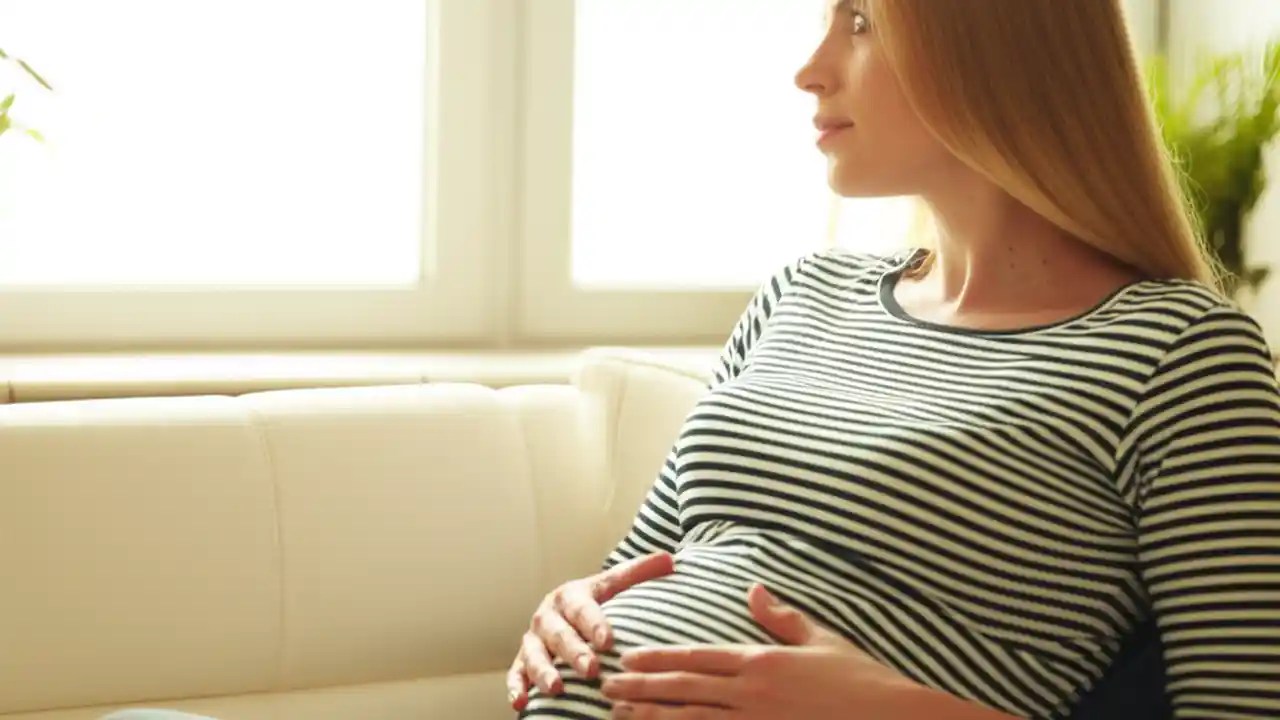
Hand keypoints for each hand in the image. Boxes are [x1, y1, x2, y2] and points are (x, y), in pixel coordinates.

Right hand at [507, 551, 676, 711]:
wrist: (560, 610)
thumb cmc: (592, 601)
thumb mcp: (611, 585)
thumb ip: (637, 574)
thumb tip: (671, 560)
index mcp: (570, 595)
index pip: (583, 609)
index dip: (594, 624)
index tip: (608, 640)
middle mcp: (548, 616)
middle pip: (559, 634)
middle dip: (573, 651)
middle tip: (591, 668)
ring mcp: (533, 639)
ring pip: (535, 655)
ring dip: (543, 671)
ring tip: (557, 688)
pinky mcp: (521, 659)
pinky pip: (516, 674)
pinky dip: (516, 687)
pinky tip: (521, 703)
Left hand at [600, 583, 917, 718]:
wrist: (889, 716)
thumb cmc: (858, 678)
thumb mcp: (821, 638)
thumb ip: (781, 617)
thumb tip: (755, 590)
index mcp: (761, 662)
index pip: (698, 657)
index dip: (660, 658)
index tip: (630, 657)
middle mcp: (752, 694)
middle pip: (685, 689)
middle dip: (642, 688)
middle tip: (607, 688)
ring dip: (654, 717)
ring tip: (621, 715)